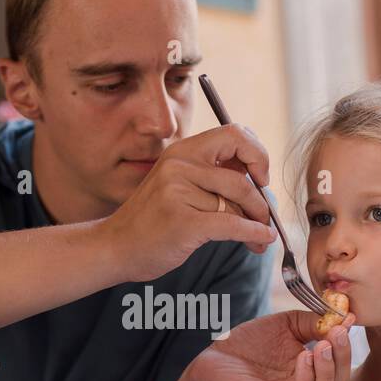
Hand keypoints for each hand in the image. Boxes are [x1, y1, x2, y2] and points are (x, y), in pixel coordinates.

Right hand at [103, 124, 277, 281]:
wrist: (115, 246)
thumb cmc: (152, 219)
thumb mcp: (177, 184)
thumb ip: (211, 175)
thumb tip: (258, 175)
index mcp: (181, 151)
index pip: (235, 134)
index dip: (258, 154)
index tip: (261, 177)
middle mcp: (179, 166)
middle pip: (242, 176)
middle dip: (261, 200)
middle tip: (265, 217)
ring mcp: (178, 193)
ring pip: (237, 204)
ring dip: (256, 223)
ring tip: (258, 238)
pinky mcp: (182, 222)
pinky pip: (232, 226)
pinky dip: (252, 234)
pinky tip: (259, 241)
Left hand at [182, 310, 356, 380]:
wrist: (212, 355)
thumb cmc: (249, 343)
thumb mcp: (288, 326)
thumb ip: (314, 324)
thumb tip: (344, 319)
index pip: (338, 376)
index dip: (345, 352)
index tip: (346, 325)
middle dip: (341, 361)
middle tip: (337, 333)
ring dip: (326, 371)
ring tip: (322, 345)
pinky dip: (307, 380)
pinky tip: (304, 357)